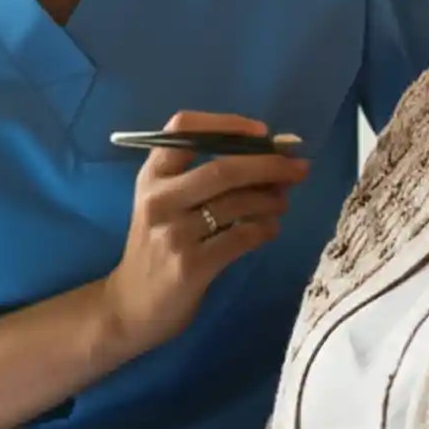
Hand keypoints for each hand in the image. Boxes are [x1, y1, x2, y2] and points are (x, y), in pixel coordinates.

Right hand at [100, 111, 310, 353]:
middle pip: (222, 168)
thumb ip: (205, 178)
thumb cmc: (156, 245)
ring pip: (237, 204)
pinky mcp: (191, 266)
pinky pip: (242, 238)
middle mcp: (159, 200)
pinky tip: (270, 228)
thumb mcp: (164, 203)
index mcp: (151, 175)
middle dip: (268, 164)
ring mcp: (173, 234)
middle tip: (298, 167)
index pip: (184, 129)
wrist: (130, 305)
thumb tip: (273, 154)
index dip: (227, 124)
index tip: (262, 132)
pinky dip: (265, 229)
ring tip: (283, 201)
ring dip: (271, 199)